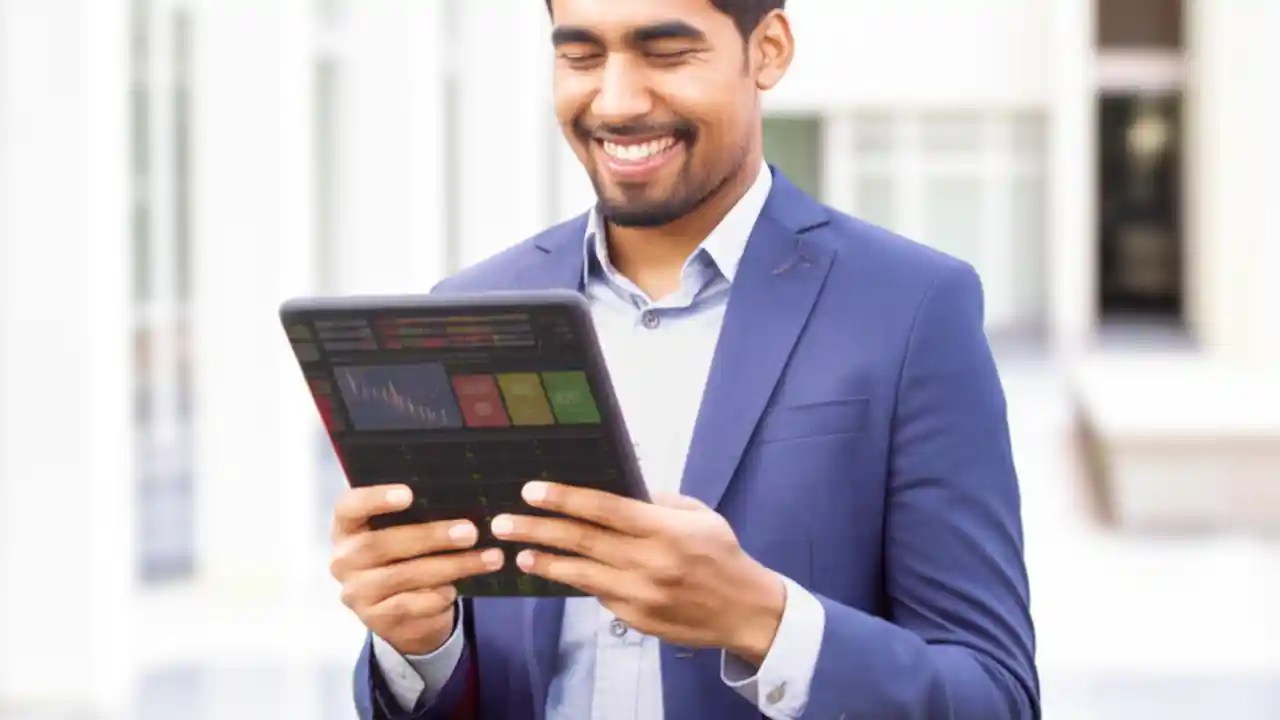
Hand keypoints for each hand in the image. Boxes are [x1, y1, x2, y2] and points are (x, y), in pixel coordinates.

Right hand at [330, 484, 503, 654]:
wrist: (401, 613)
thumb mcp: (404, 533)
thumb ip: (418, 516)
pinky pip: (411, 605)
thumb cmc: (406, 556)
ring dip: (451, 566)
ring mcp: (357, 593)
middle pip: (380, 544)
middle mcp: (344, 560)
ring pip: (404, 576)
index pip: (348, 507)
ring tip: (487, 558)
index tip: (409, 493)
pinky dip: (439, 595)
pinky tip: (458, 588)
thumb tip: (461, 498)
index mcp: (347, 529)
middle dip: (430, 536)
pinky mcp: (376, 620)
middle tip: (470, 532)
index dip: (375, 498)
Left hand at [491, 482, 785, 665]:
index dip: (565, 497)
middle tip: (503, 521)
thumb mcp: (698, 515)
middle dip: (538, 528)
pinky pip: (597, 594)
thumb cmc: (720, 555)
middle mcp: (649, 561)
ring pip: (580, 573)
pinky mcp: (635, 617)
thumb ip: (658, 501)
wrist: (743, 610)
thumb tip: (618, 486)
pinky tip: (554, 570)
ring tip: (518, 551)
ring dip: (545, 561)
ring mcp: (640, 593)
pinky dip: (574, 580)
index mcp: (665, 529)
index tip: (532, 490)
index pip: (605, 508)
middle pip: (583, 540)